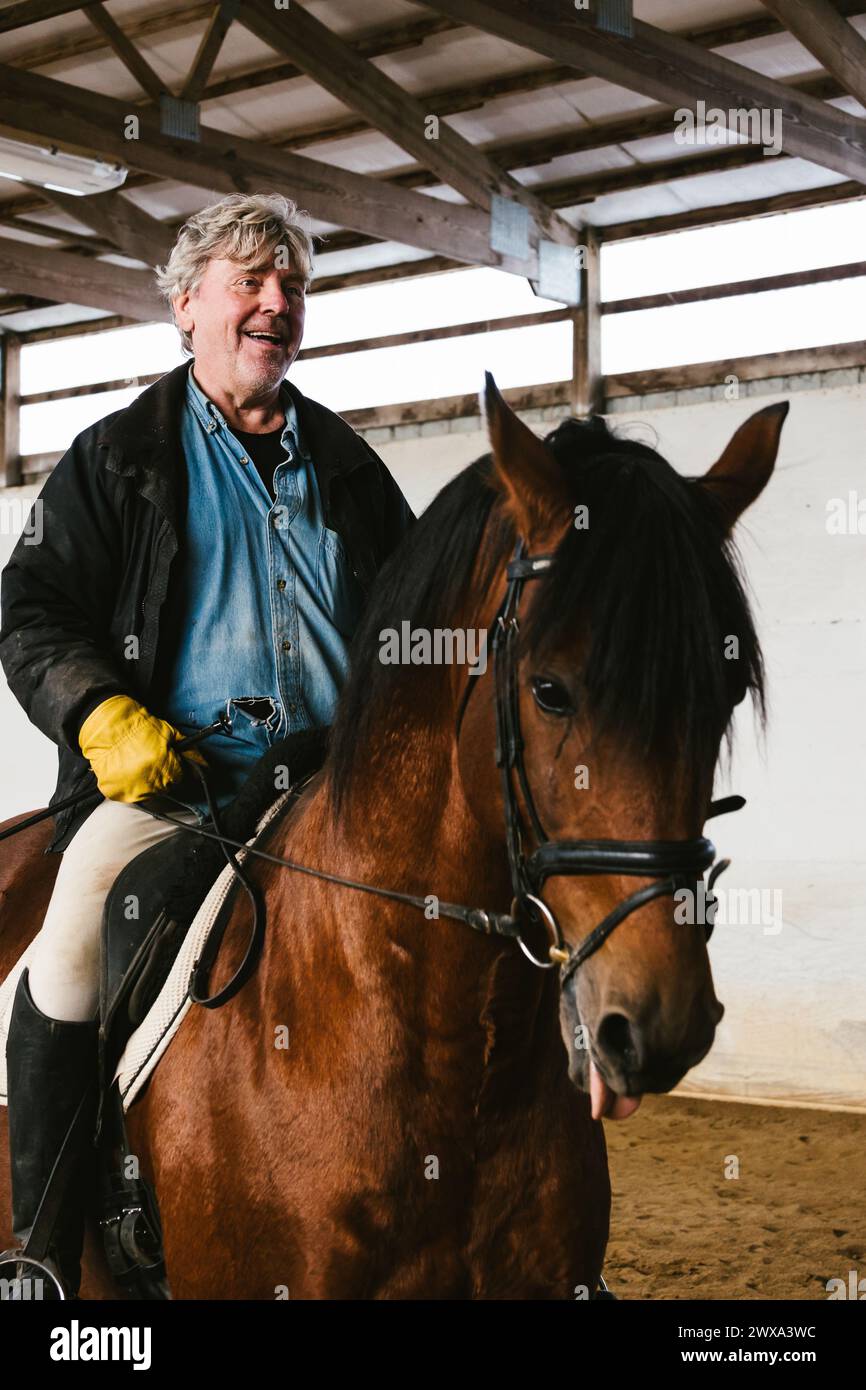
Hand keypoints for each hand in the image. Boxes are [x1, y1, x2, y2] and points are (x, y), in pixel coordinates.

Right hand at [78, 695, 207, 802]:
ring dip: (147, 782)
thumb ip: (191, 754)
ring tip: (137, 764)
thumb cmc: (140, 728)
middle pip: (166, 788)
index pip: (181, 779)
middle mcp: (151, 784)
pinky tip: (126, 770)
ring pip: (148, 793)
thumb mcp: (171, 735)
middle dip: (162, 775)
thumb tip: (207, 768)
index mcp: (166, 769)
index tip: (168, 761)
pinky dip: (129, 785)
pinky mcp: (116, 794)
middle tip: (151, 760)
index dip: (176, 768)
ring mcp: (132, 791)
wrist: (108, 727)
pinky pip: (129, 794)